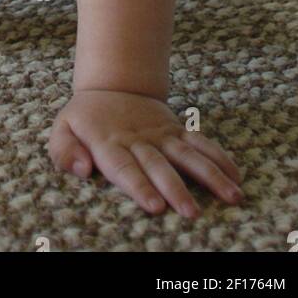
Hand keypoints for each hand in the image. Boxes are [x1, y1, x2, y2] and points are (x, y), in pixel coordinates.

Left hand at [48, 89, 243, 216]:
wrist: (111, 85)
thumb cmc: (84, 118)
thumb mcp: (61, 129)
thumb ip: (64, 150)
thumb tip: (80, 169)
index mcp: (108, 143)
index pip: (125, 168)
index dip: (139, 186)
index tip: (155, 206)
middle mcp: (138, 140)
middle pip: (159, 166)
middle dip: (176, 188)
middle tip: (192, 212)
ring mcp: (160, 134)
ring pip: (187, 154)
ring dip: (210, 174)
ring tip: (232, 196)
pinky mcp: (176, 129)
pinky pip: (200, 142)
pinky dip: (219, 157)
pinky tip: (236, 176)